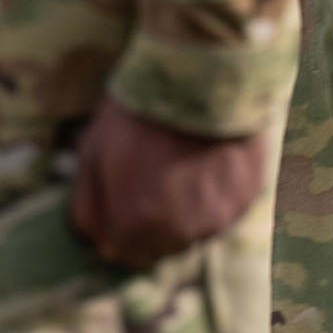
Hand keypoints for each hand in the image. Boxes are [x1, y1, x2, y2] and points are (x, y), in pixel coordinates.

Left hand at [68, 98, 268, 266]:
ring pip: (190, 233)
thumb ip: (88, 207)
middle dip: (146, 224)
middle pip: (155, 248)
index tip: (116, 198)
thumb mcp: (92, 154)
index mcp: (136, 224)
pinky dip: (211, 196)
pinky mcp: (244, 200)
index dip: (113, 227)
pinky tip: (204, 161)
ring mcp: (217, 219)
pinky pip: (221, 212)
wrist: (199, 78)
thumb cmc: (137, 114)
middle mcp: (179, 233)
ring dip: (180, 213)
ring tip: (176, 166)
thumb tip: (94, 243)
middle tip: (146, 179)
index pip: (118, 254)